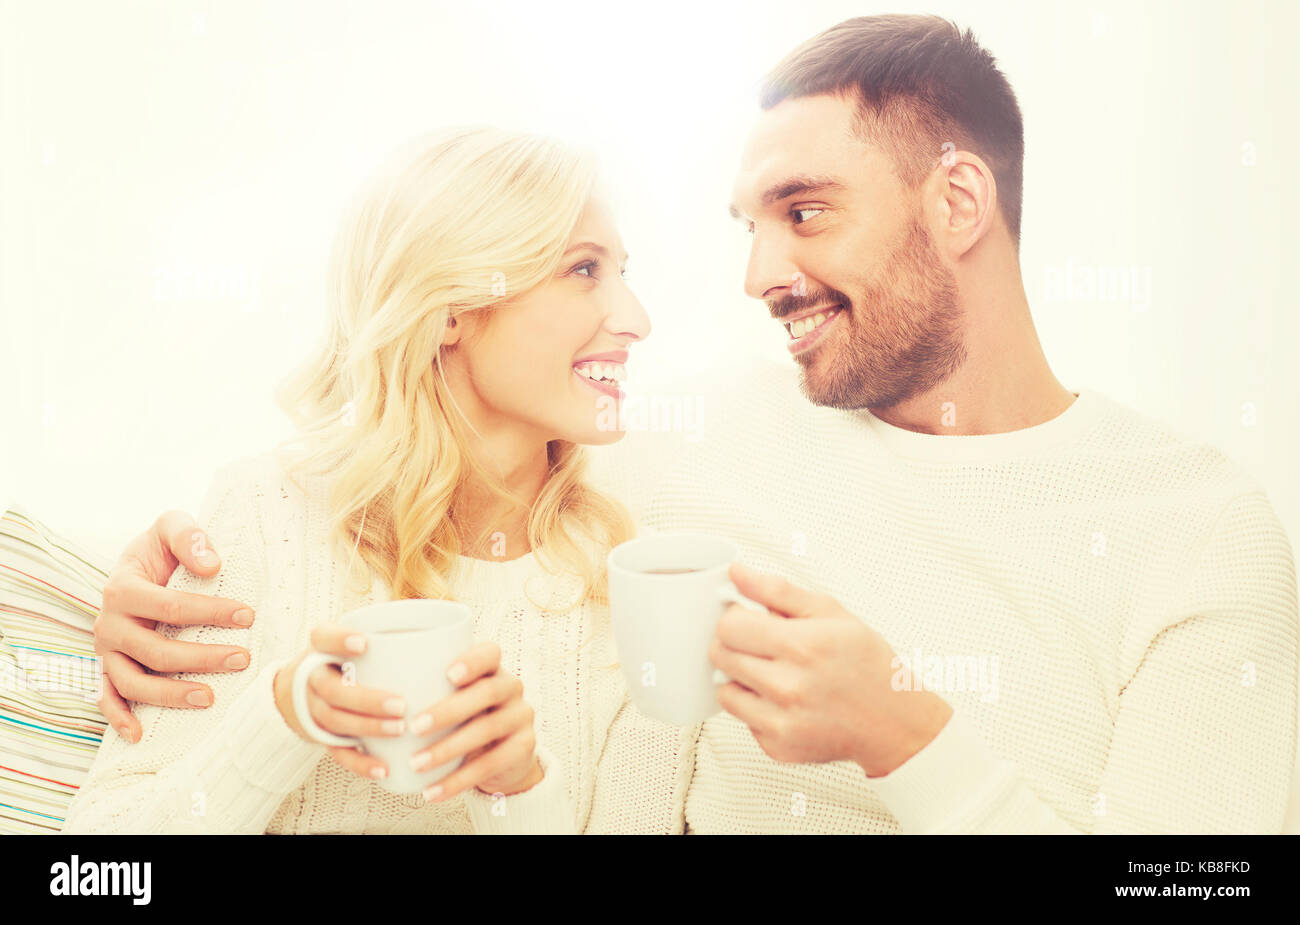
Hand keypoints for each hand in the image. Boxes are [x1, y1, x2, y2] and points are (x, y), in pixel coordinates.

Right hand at [94, 510, 255, 742]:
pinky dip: (119, 718)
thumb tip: (211, 565)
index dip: (209, 612)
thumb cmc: (161, 550)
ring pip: (132, 681)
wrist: (137, 564)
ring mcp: (106, 650)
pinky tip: (140, 734)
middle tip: (242, 658)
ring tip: (210, 697)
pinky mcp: (106, 667)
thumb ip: (189, 536)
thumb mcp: (171, 526)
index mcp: (122, 588)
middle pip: (154, 650)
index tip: (247, 616)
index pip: (168, 606)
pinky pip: (106, 698)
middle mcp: (108, 623)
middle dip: (201, 658)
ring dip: (170, 694)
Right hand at [272, 625, 409, 780]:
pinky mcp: (322, 736)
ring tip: (399, 729)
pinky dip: (361, 763)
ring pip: (335, 721)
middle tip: (401, 705)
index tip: (366, 643)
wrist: (302, 690)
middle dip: (367, 699)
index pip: (321, 638)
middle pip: (333, 690)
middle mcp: (313, 678)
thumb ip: (392, 634)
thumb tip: (455, 631)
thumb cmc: (347, 659)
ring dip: (368, 727)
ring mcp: (314, 709)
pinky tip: (385, 768)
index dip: (340, 640)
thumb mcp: (355, 639)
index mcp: (321, 649)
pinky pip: (337, 753)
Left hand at [407, 642, 541, 802]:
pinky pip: (491, 764)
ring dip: (448, 748)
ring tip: (416, 763)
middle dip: (449, 710)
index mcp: (492, 668)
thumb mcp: (454, 699)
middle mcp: (512, 687)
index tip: (448, 674)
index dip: (472, 661)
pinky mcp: (525, 747)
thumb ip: (428, 689)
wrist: (503, 755)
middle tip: (414, 727)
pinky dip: (458, 780)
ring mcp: (521, 716)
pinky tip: (432, 791)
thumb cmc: (464, 719)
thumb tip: (366, 689)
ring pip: (487, 729)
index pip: (490, 653)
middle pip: (487, 692)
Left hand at [708, 562, 953, 777]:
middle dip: (734, 644)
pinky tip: (783, 699)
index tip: (748, 618)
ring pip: (724, 689)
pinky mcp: (778, 747)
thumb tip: (737, 572)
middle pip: (721, 655)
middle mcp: (789, 687)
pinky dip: (755, 706)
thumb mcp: (831, 613)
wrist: (894, 721)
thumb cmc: (865, 663)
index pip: (729, 626)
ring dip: (740, 677)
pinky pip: (742, 718)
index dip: (735, 617)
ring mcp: (782, 722)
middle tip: (761, 644)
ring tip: (771, 672)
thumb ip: (777, 591)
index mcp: (802, 647)